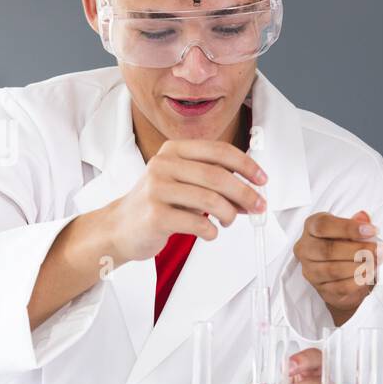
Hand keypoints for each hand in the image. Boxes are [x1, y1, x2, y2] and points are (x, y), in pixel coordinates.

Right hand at [103, 139, 267, 265]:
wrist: (120, 227)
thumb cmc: (158, 204)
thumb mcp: (184, 185)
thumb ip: (214, 185)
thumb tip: (252, 195)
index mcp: (174, 150)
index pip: (219, 151)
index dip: (246, 165)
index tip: (262, 179)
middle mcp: (163, 165)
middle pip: (217, 176)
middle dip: (245, 193)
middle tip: (258, 207)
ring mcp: (157, 189)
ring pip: (210, 200)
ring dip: (229, 214)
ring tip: (228, 221)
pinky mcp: (155, 215)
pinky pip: (197, 223)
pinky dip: (212, 230)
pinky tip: (210, 232)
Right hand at [293, 210, 382, 324]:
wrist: (339, 269)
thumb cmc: (342, 243)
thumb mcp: (349, 228)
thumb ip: (357, 223)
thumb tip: (364, 218)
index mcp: (311, 227)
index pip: (324, 226)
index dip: (349, 228)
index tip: (372, 230)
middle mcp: (306, 249)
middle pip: (329, 250)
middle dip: (359, 250)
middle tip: (381, 250)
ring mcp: (311, 271)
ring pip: (334, 270)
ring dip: (361, 266)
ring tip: (378, 262)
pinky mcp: (321, 289)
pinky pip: (340, 287)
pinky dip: (358, 281)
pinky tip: (370, 274)